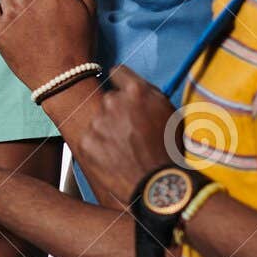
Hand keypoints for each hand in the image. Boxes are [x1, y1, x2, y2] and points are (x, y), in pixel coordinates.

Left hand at [67, 64, 180, 208]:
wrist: (159, 185)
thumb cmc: (170, 150)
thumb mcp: (170, 113)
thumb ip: (150, 94)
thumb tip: (136, 86)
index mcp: (136, 91)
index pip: (118, 72)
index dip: (120, 81)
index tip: (120, 89)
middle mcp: (112, 101)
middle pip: (109, 99)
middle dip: (117, 111)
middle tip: (130, 132)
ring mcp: (97, 122)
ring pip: (99, 120)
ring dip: (107, 130)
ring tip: (125, 149)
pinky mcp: (86, 142)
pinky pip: (90, 139)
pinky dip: (98, 147)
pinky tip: (114, 158)